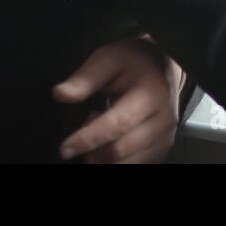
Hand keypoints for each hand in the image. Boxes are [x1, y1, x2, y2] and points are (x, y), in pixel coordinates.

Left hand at [52, 35, 185, 162]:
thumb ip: (85, 78)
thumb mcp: (108, 59)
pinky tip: (113, 139)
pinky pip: (134, 166)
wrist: (163, 67)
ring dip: (103, 156)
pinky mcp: (162, 149)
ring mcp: (165, 137)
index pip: (118, 124)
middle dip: (93, 148)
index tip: (65, 148)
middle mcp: (163, 119)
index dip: (88, 138)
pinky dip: (115, 160)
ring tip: (102, 129)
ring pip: (126, 164)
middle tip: (90, 120)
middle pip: (120, 151)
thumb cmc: (134, 62)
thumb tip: (60, 94)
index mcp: (151, 94)